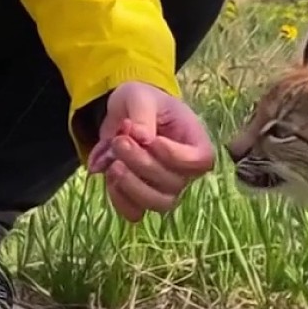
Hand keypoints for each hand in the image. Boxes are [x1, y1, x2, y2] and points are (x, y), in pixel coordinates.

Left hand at [85, 81, 214, 221]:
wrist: (124, 114)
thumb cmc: (142, 102)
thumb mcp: (140, 96)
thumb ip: (142, 113)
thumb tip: (141, 137)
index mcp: (195, 141)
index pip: (201, 161)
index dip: (175, 156)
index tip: (152, 139)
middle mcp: (185, 170)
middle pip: (173, 184)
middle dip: (141, 164)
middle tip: (119, 140)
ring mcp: (165, 188)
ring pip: (157, 203)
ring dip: (130, 185)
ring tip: (112, 162)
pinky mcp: (142, 199)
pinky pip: (134, 212)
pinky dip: (117, 197)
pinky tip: (106, 173)